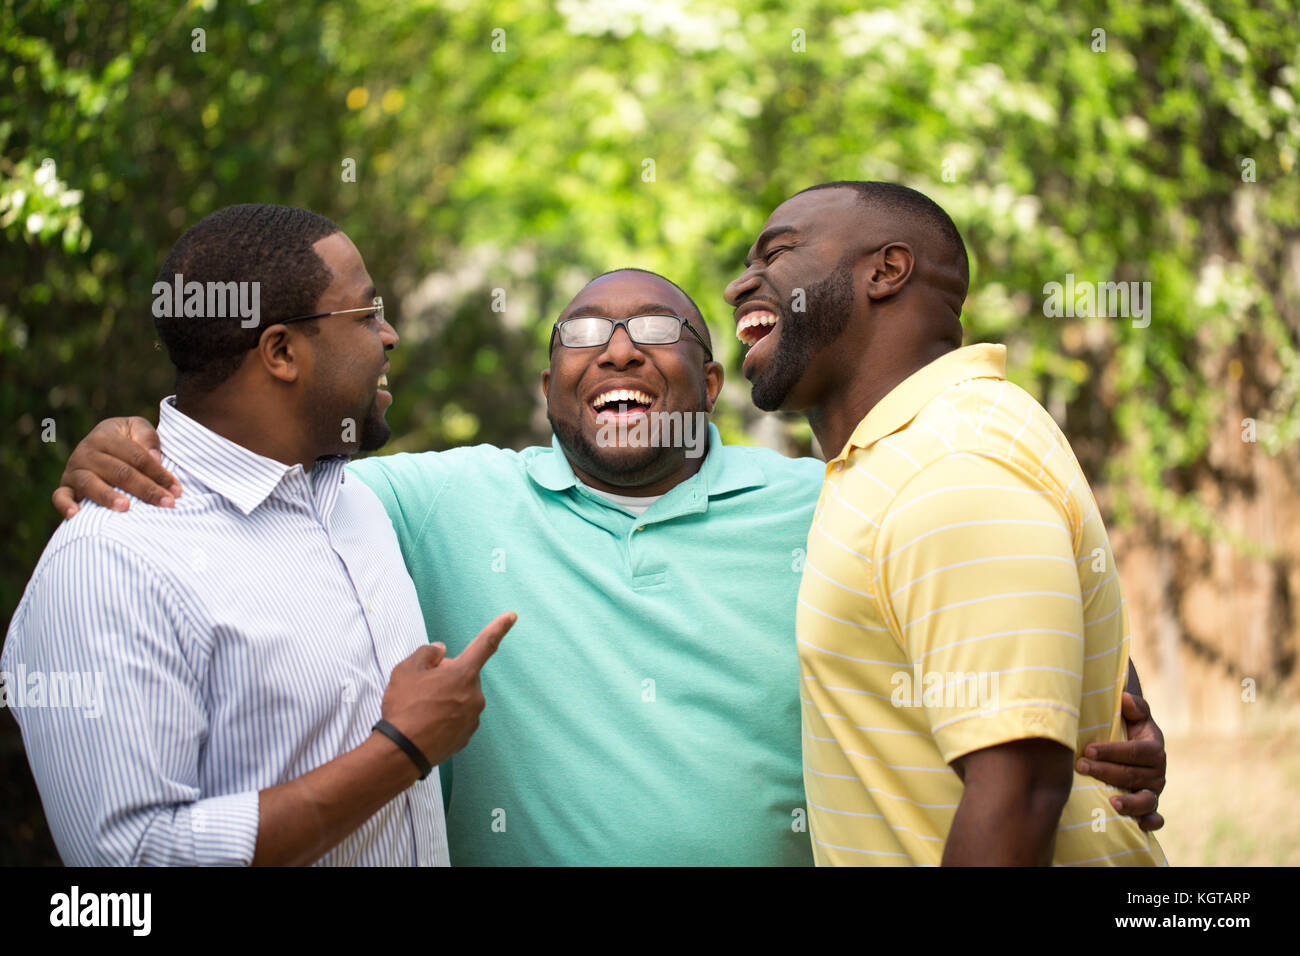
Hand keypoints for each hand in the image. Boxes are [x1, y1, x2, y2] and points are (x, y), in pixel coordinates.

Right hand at [52, 416, 179, 517]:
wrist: (99, 441)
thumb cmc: (125, 438)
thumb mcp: (136, 427)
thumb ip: (146, 437)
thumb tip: (154, 457)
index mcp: (106, 436)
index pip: (137, 456)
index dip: (158, 473)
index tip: (177, 490)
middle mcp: (87, 452)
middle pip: (119, 472)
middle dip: (146, 489)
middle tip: (166, 503)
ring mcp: (74, 470)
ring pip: (90, 483)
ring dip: (107, 496)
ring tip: (126, 507)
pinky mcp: (65, 486)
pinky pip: (60, 496)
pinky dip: (65, 505)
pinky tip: (76, 516)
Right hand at [379, 611, 516, 768]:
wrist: (401, 752)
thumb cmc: (404, 707)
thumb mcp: (406, 670)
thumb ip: (426, 654)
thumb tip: (440, 650)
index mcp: (463, 674)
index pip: (485, 644)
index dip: (499, 627)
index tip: (512, 615)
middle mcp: (475, 695)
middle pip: (463, 675)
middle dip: (448, 676)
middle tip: (422, 687)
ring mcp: (472, 718)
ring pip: (460, 698)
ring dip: (446, 698)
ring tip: (420, 709)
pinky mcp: (466, 737)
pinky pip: (457, 718)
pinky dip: (445, 718)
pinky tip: (426, 724)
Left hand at [1075, 691, 1165, 830]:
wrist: (1130, 744)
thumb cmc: (1127, 727)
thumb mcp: (1133, 715)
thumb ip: (1134, 706)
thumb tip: (1125, 698)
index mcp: (1154, 749)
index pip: (1137, 752)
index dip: (1113, 751)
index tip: (1088, 750)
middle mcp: (1157, 772)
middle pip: (1134, 775)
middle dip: (1106, 771)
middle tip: (1081, 767)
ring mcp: (1154, 791)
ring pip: (1146, 800)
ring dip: (1130, 803)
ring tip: (1112, 802)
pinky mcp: (1149, 807)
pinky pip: (1155, 818)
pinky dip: (1150, 822)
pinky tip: (1139, 825)